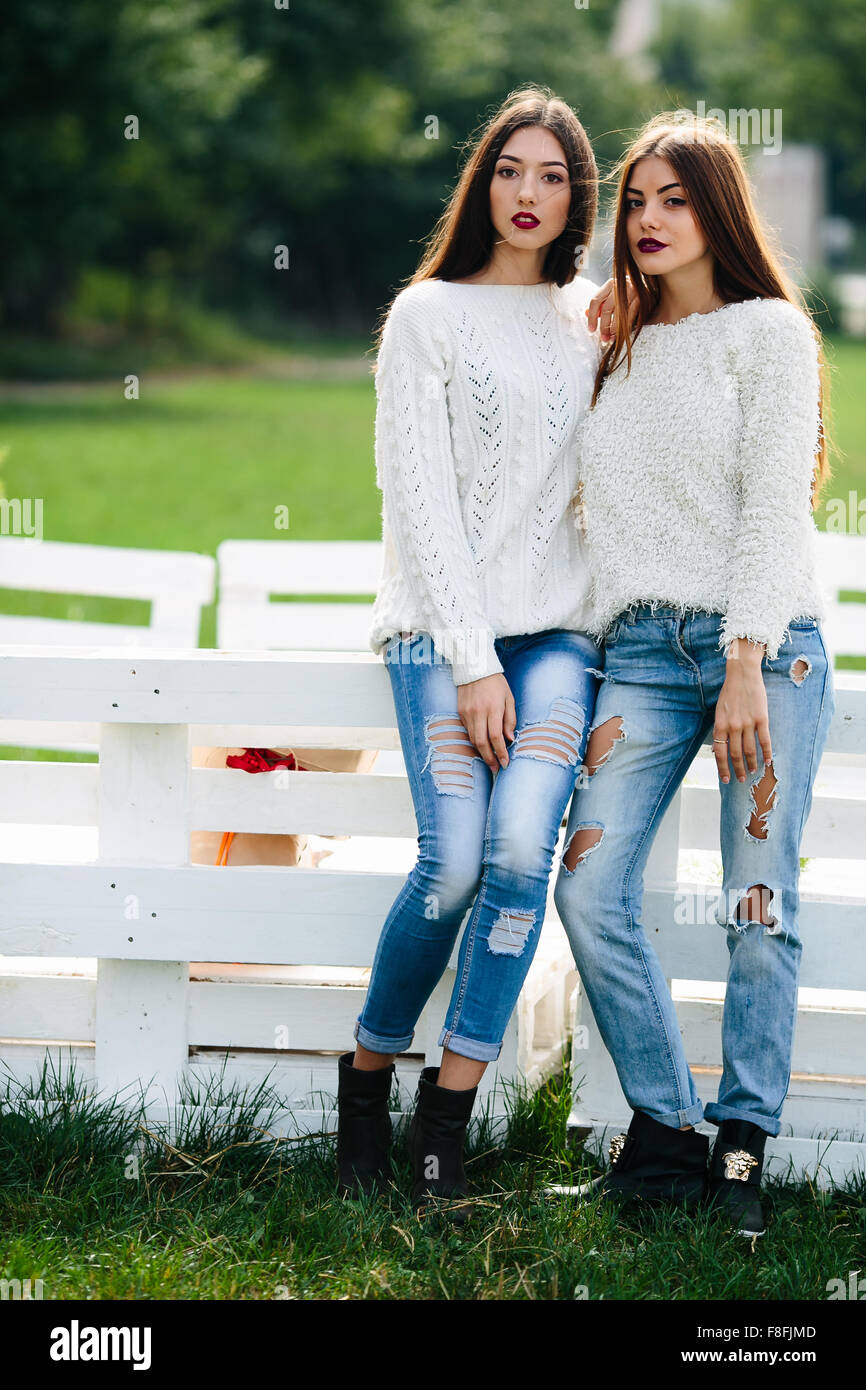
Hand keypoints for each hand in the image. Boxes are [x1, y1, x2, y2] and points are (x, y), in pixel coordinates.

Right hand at [457, 673, 516, 772]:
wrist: (474, 668)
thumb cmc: (496, 683)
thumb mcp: (509, 698)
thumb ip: (510, 719)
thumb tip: (510, 739)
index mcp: (493, 708)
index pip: (496, 737)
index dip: (500, 753)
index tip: (505, 764)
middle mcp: (478, 712)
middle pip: (482, 742)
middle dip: (489, 758)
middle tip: (495, 769)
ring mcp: (467, 713)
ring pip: (473, 739)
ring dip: (481, 752)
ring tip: (489, 760)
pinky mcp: (460, 712)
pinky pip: (468, 731)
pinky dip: (475, 740)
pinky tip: (481, 745)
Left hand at [585, 276, 636, 342]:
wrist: (649, 288)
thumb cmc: (627, 294)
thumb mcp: (612, 295)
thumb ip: (600, 303)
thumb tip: (585, 313)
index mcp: (611, 283)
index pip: (595, 300)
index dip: (591, 317)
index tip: (591, 329)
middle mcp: (621, 286)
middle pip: (606, 309)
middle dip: (603, 326)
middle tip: (602, 338)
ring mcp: (632, 292)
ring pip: (618, 315)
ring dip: (613, 330)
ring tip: (610, 338)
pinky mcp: (641, 300)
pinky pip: (629, 318)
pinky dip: (623, 328)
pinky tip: (620, 335)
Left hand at [713, 640, 771, 784]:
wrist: (742, 673)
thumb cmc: (730, 692)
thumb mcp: (718, 711)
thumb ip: (719, 730)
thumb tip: (717, 750)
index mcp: (720, 725)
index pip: (720, 753)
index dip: (723, 768)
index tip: (726, 779)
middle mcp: (733, 726)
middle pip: (735, 755)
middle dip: (738, 770)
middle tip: (741, 779)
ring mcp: (747, 723)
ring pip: (750, 750)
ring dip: (751, 764)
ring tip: (753, 772)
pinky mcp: (762, 718)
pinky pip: (765, 740)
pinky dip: (767, 752)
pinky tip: (768, 761)